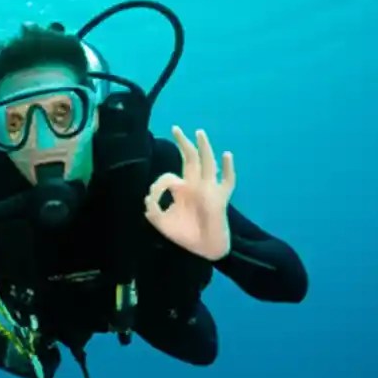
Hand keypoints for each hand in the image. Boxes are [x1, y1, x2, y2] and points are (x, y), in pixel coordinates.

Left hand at [144, 126, 235, 260]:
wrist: (203, 248)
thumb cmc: (184, 234)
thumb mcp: (162, 223)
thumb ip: (153, 211)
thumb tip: (149, 198)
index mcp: (181, 190)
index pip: (168, 177)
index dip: (157, 185)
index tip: (152, 198)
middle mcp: (195, 185)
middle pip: (190, 159)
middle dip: (183, 143)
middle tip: (175, 128)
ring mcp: (208, 189)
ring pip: (207, 163)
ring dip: (203, 148)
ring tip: (199, 133)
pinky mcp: (219, 197)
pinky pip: (227, 181)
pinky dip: (228, 168)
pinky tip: (226, 155)